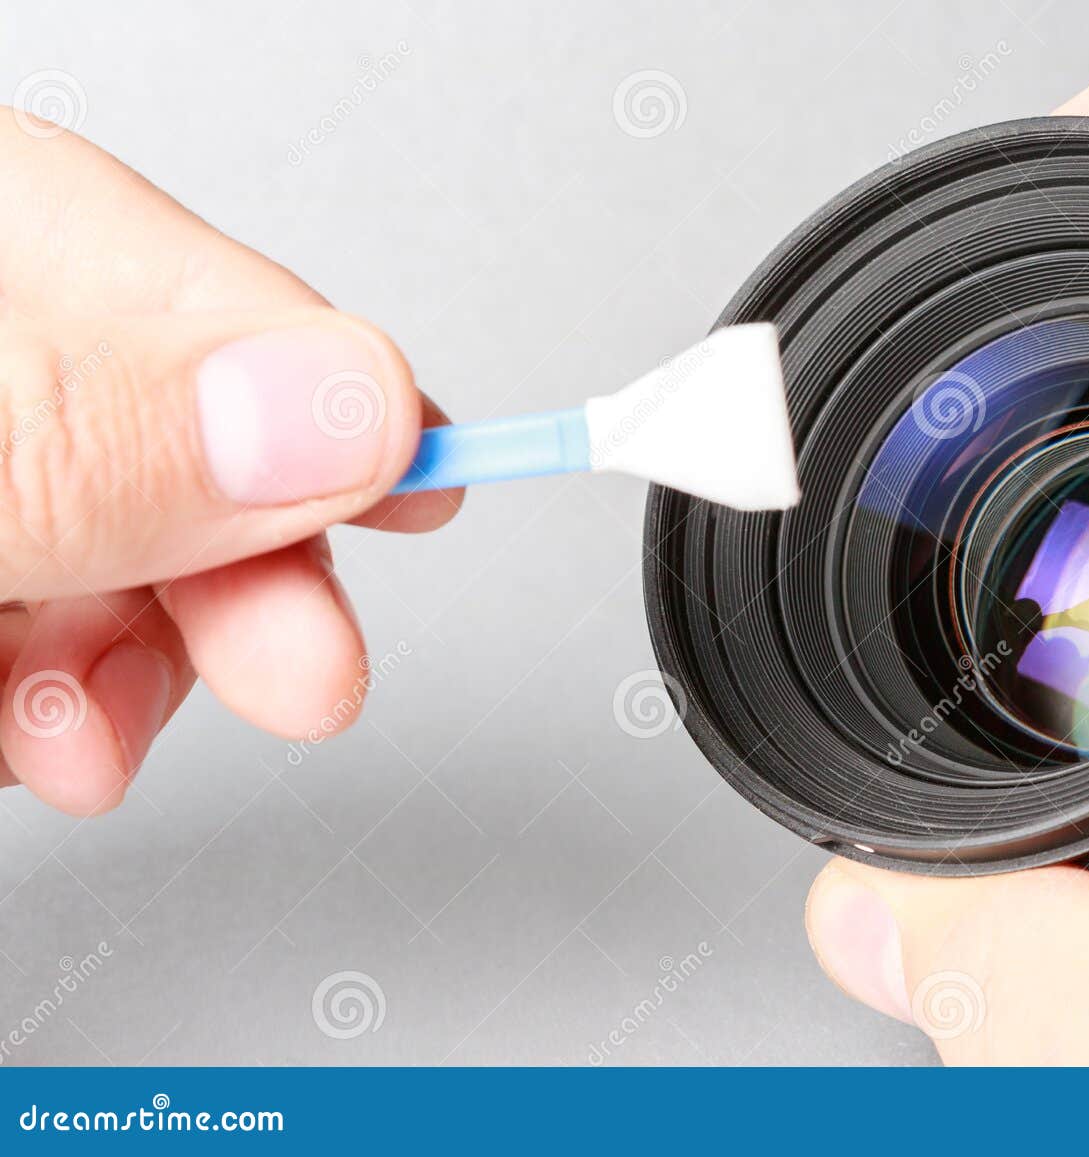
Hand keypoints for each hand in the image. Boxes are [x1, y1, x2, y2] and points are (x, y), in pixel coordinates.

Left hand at [0, 114, 460, 814]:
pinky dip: (49, 683)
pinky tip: (33, 721)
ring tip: (94, 736)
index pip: (232, 304)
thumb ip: (123, 429)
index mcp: (11, 237)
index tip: (446, 488)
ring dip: (139, 661)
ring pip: (111, 539)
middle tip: (306, 675)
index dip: (358, 408)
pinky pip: (32, 599)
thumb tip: (347, 411)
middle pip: (180, 439)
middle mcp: (0, 325)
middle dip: (249, 580)